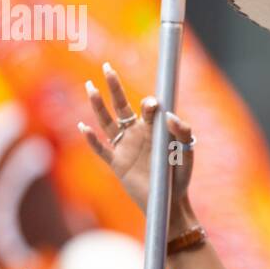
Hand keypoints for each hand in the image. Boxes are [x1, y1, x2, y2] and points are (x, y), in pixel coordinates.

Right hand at [78, 62, 195, 215]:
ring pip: (107, 122)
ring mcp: (125, 147)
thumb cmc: (180, 175)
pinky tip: (83, 127)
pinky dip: (91, 140)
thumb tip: (169, 117)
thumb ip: (182, 133)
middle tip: (107, 68)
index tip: (151, 105)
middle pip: (121, 106)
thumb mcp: (186, 153)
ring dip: (98, 106)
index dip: (148, 105)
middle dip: (114, 87)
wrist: (169, 200)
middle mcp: (137, 134)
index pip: (147, 108)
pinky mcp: (117, 164)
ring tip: (90, 87)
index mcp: (154, 128)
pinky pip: (101, 150)